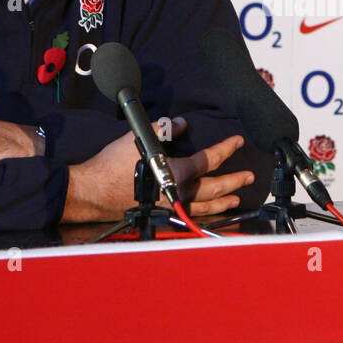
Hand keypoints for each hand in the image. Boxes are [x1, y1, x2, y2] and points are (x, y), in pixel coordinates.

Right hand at [63, 117, 255, 222]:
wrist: (93, 191)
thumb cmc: (113, 165)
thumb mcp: (139, 138)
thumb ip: (163, 128)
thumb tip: (180, 125)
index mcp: (177, 171)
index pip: (209, 159)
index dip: (226, 148)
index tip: (238, 141)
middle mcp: (179, 193)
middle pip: (214, 187)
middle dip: (234, 180)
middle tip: (249, 176)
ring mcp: (172, 208)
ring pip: (206, 207)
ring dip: (224, 202)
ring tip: (236, 199)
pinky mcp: (163, 217)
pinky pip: (191, 217)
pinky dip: (205, 216)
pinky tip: (210, 215)